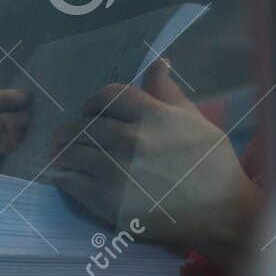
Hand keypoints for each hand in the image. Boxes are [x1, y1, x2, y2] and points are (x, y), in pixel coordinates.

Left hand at [51, 61, 261, 260]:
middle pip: (85, 125)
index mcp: (153, 116)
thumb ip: (168, 93)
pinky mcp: (107, 200)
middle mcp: (131, 140)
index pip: (108, 96)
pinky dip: (62, 176)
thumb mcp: (194, 120)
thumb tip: (158, 63)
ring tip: (57, 153)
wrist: (218, 211)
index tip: (89, 110)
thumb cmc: (210, 164)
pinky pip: (71, 182)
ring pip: (72, 152)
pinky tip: (61, 175)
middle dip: (71, 129)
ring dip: (61, 151)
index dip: (93, 102)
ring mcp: (116, 170)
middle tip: (63, 135)